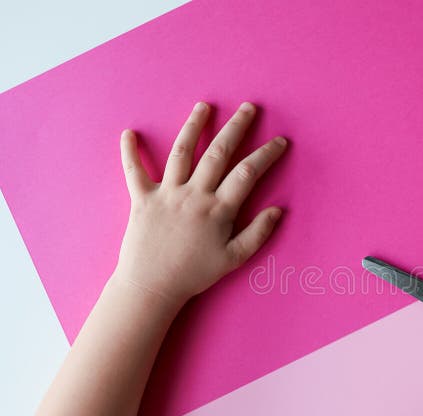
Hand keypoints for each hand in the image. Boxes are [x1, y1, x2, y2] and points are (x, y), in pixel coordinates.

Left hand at [113, 102, 285, 304]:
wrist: (152, 286)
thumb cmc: (195, 275)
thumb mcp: (234, 259)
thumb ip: (258, 233)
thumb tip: (278, 210)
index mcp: (218, 209)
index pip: (248, 173)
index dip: (266, 154)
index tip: (280, 141)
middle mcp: (193, 195)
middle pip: (218, 153)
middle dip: (236, 128)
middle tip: (249, 108)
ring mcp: (167, 194)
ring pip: (182, 152)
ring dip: (193, 126)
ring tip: (203, 106)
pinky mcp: (142, 199)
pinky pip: (134, 171)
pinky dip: (130, 152)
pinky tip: (129, 133)